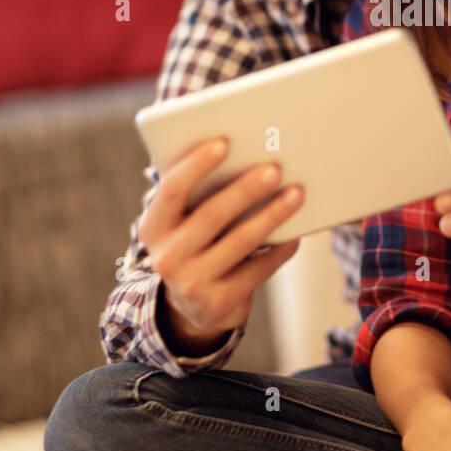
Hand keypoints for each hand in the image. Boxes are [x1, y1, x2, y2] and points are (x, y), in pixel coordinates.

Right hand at [140, 138, 302, 353]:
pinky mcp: (220, 302)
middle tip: (274, 168)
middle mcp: (166, 256)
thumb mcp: (184, 223)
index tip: (224, 143)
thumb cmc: (196, 244)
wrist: (194, 308)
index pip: (171, 190)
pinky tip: (295, 233)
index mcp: (154, 227)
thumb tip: (247, 154)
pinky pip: (258, 269)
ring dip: (272, 215)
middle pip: (212, 215)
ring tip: (296, 193)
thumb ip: (200, 194)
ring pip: (241, 241)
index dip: (196, 165)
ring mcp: (192, 283)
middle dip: (246, 189)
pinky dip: (280, 249)